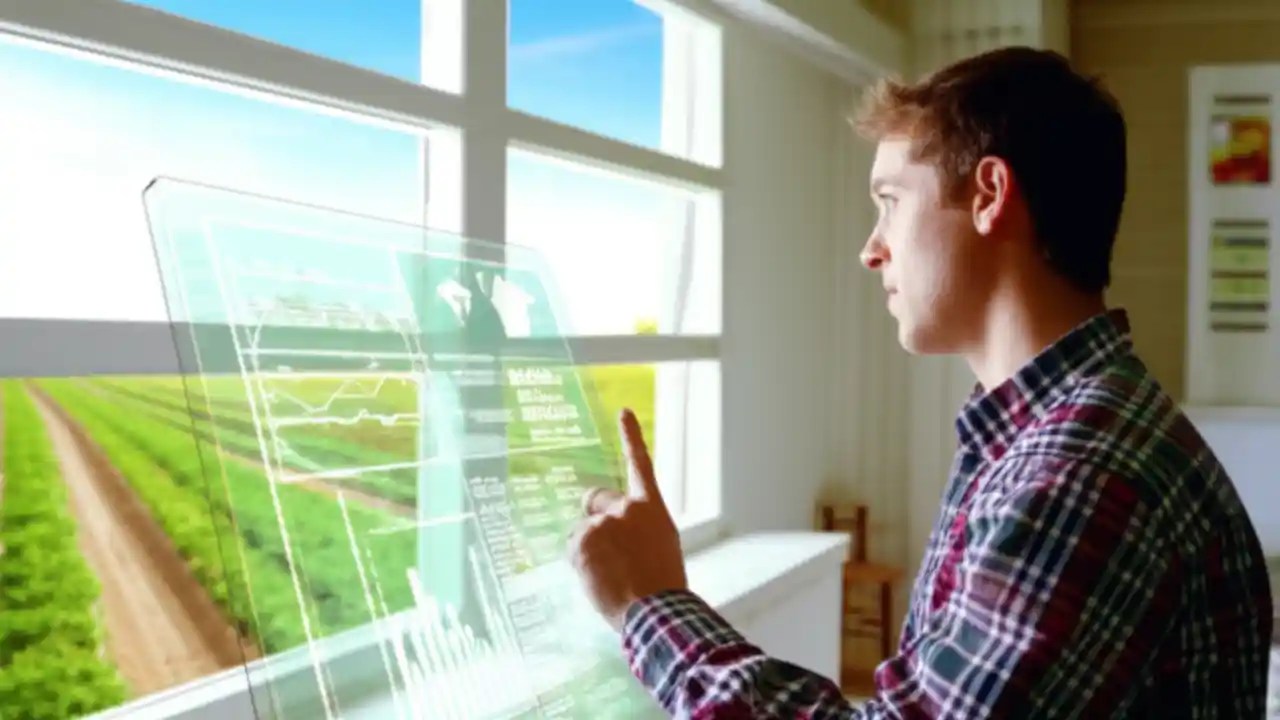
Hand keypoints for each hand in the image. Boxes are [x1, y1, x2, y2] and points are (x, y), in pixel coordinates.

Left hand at [567, 409, 687, 630]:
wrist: (656, 610)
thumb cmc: (663, 584)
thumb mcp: (661, 545)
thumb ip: (639, 527)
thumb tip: (618, 533)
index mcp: (650, 507)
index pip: (640, 465)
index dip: (631, 437)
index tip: (623, 411)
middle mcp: (625, 508)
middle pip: (595, 499)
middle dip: (595, 516)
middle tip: (608, 548)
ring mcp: (601, 523)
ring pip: (583, 531)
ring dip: (590, 548)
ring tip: (611, 575)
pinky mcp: (582, 542)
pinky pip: (573, 549)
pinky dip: (581, 563)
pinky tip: (599, 579)